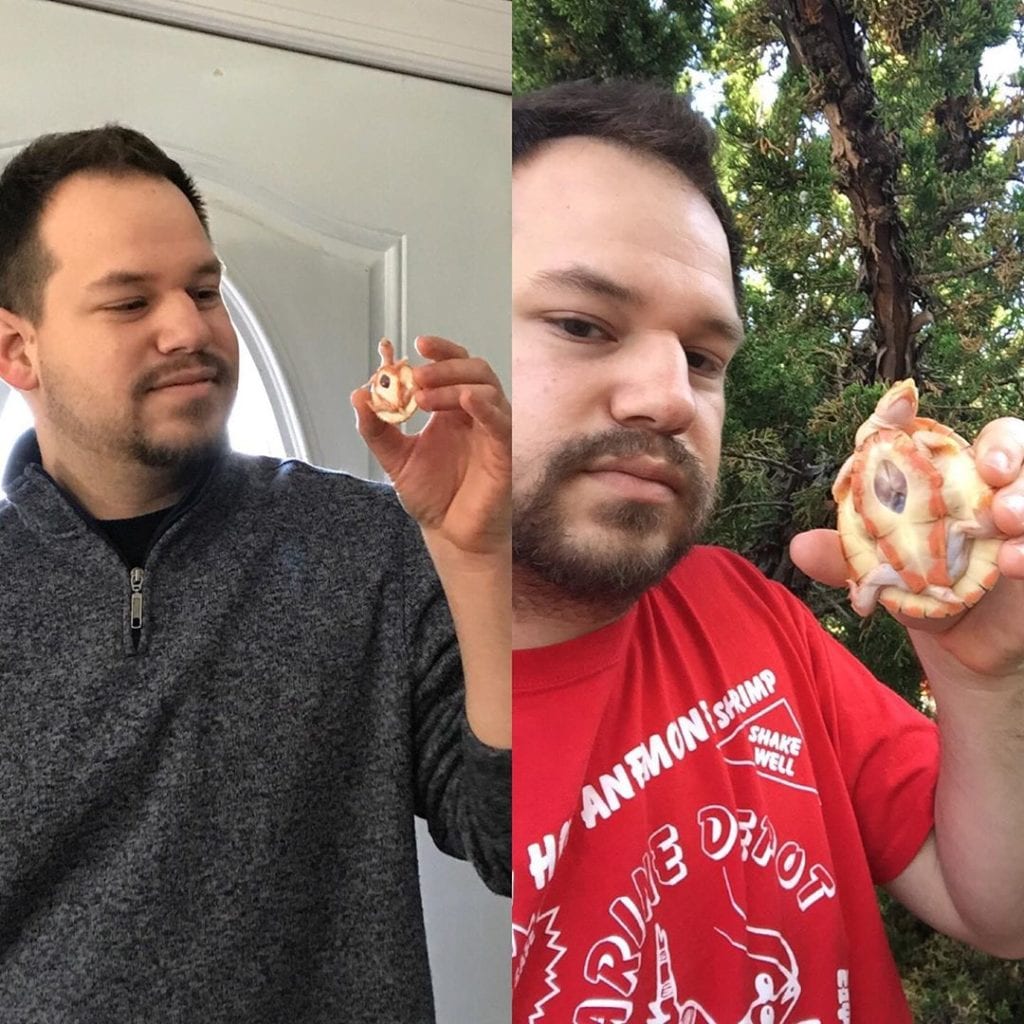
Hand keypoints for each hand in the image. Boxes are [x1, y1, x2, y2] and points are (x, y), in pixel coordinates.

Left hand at [352, 335, 509, 556]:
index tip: (415, 344)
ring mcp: (492, 430)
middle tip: (416, 376)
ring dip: (454, 385)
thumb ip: (376, 429)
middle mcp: (475, 414)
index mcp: (451, 409)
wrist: (451, 535)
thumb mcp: (395, 459)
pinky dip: (486, 407)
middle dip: (444, 366)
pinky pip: (501, 421)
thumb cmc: (434, 497)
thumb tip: (358, 396)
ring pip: (486, 388)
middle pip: (472, 369)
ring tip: (424, 398)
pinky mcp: (504, 451)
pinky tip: (466, 401)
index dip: (439, 350)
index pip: (451, 366)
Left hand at [791, 417, 1023, 680]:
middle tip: (991, 470)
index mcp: (939, 477)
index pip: (924, 434)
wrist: (965, 644)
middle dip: (1004, 446)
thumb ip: (845, 558)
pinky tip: (1014, 562)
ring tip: (1004, 518)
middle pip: (1007, 439)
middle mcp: (987, 486)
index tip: (896, 403)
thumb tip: (801, 546)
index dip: (906, 415)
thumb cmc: (922, 592)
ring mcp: (1019, 516)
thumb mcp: (879, 576)